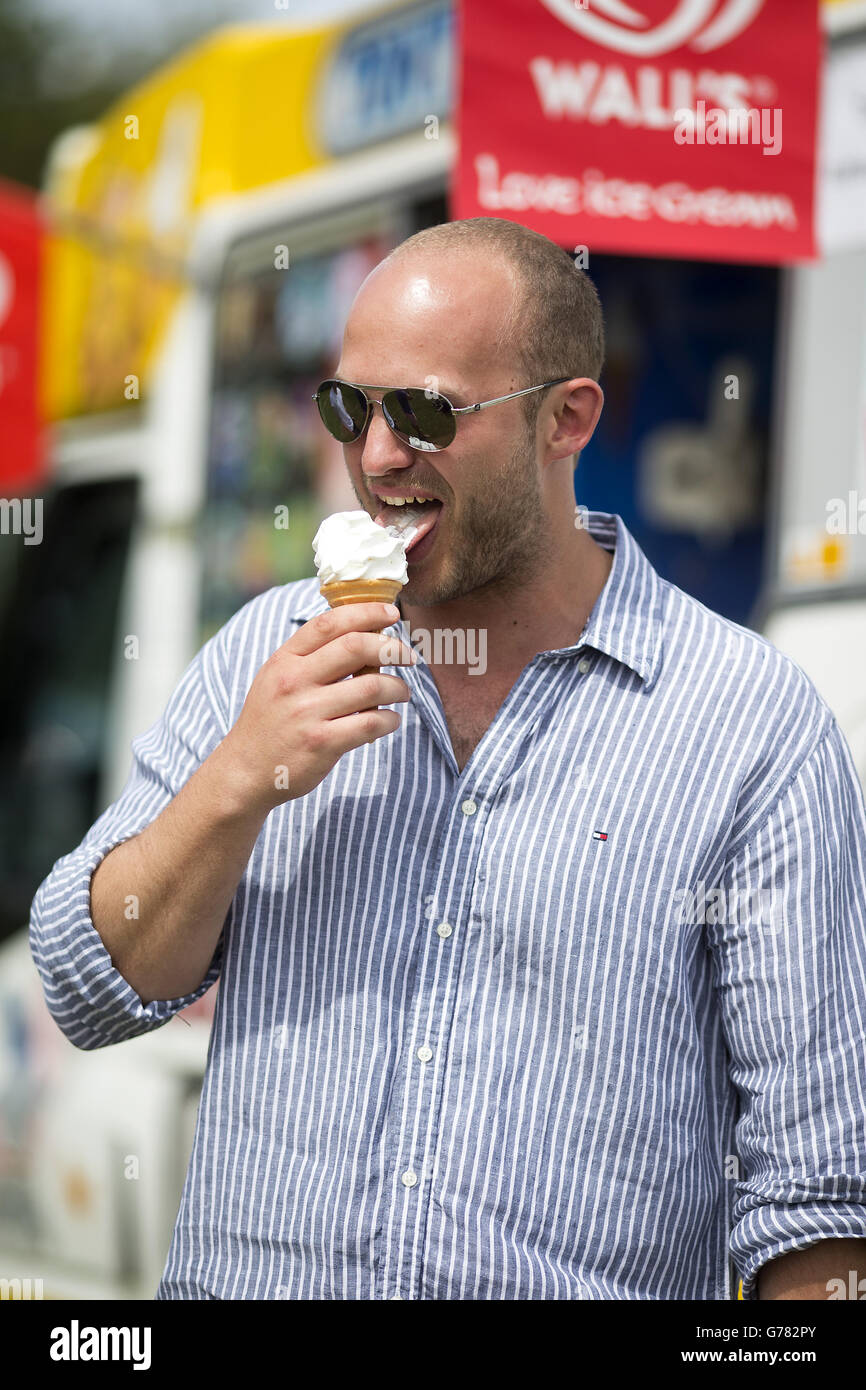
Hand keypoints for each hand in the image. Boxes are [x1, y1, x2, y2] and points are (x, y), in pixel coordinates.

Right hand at [217, 603, 414, 813]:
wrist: (245, 770)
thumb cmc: (270, 721)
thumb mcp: (277, 678)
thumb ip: (311, 657)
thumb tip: (364, 634)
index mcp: (284, 660)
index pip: (329, 623)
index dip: (366, 613)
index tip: (392, 614)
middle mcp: (293, 682)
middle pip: (355, 647)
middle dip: (391, 647)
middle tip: (408, 656)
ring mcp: (307, 713)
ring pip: (371, 686)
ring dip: (397, 687)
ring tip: (401, 692)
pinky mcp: (321, 743)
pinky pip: (370, 723)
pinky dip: (390, 720)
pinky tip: (390, 720)